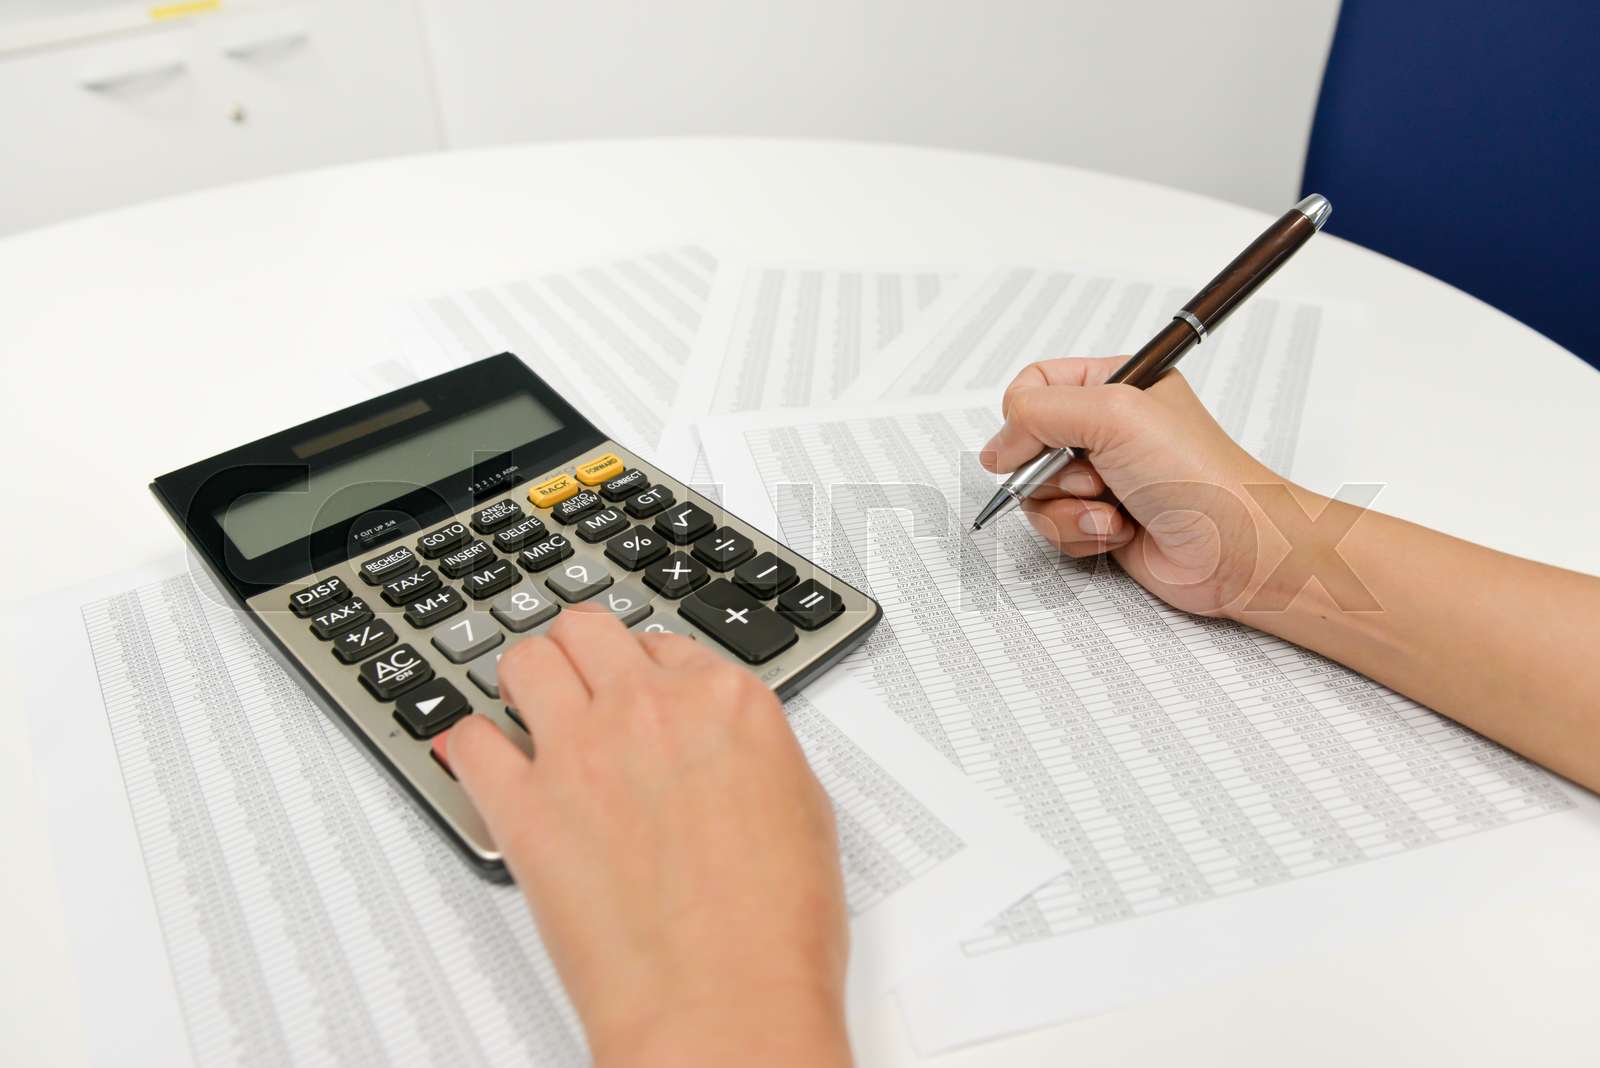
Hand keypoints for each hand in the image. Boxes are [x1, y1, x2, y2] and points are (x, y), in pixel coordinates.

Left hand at [437, 607, 851, 1067]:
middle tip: (577, 686)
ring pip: (525, 659)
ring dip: (524, 679)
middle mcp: (649, 709)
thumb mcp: (803, 811)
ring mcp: (581, 752)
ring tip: (527, 711)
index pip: (665, 643)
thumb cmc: (775, 930)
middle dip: (579, 654)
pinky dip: (472, 748)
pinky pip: (470, 742)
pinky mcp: (524, 808)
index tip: (637, 692)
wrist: (724, 1004)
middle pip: (587, 630)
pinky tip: (489, 766)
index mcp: (727, 702)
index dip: (646, 669)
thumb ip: (753, 754)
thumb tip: (723, 750)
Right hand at [980, 355, 1280, 617]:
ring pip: (1036, 492)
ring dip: (1068, 507)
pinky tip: (1120, 532)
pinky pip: (1055, 527)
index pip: (1035, 383)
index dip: (1024, 414)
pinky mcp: (1102, 521)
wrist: (1239, 549)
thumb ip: (1039, 413)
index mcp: (1116, 383)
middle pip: (1028, 444)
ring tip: (1113, 509)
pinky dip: (1080, 533)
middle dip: (1050, 470)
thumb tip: (996, 447)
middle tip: (1094, 475)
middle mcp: (1107, 429)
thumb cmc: (1199, 474)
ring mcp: (1104, 478)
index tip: (1034, 440)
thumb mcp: (1114, 414)